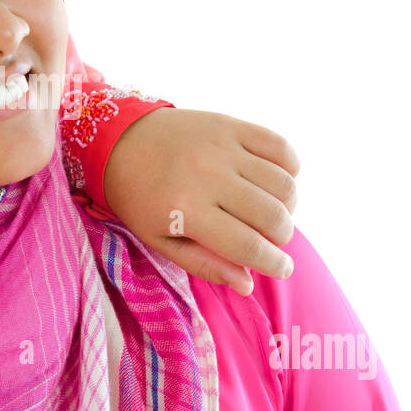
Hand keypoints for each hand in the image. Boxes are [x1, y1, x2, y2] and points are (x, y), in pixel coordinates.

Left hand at [102, 108, 298, 295]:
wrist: (121, 139)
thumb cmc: (140, 197)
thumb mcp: (159, 239)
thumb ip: (204, 264)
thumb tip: (248, 285)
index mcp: (186, 210)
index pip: (247, 245)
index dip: (273, 264)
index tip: (283, 269)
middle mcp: (208, 176)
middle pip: (272, 216)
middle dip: (282, 238)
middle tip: (270, 241)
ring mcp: (222, 147)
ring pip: (283, 183)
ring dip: (289, 206)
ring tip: (272, 213)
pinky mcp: (231, 125)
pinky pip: (280, 147)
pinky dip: (290, 168)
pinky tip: (275, 182)